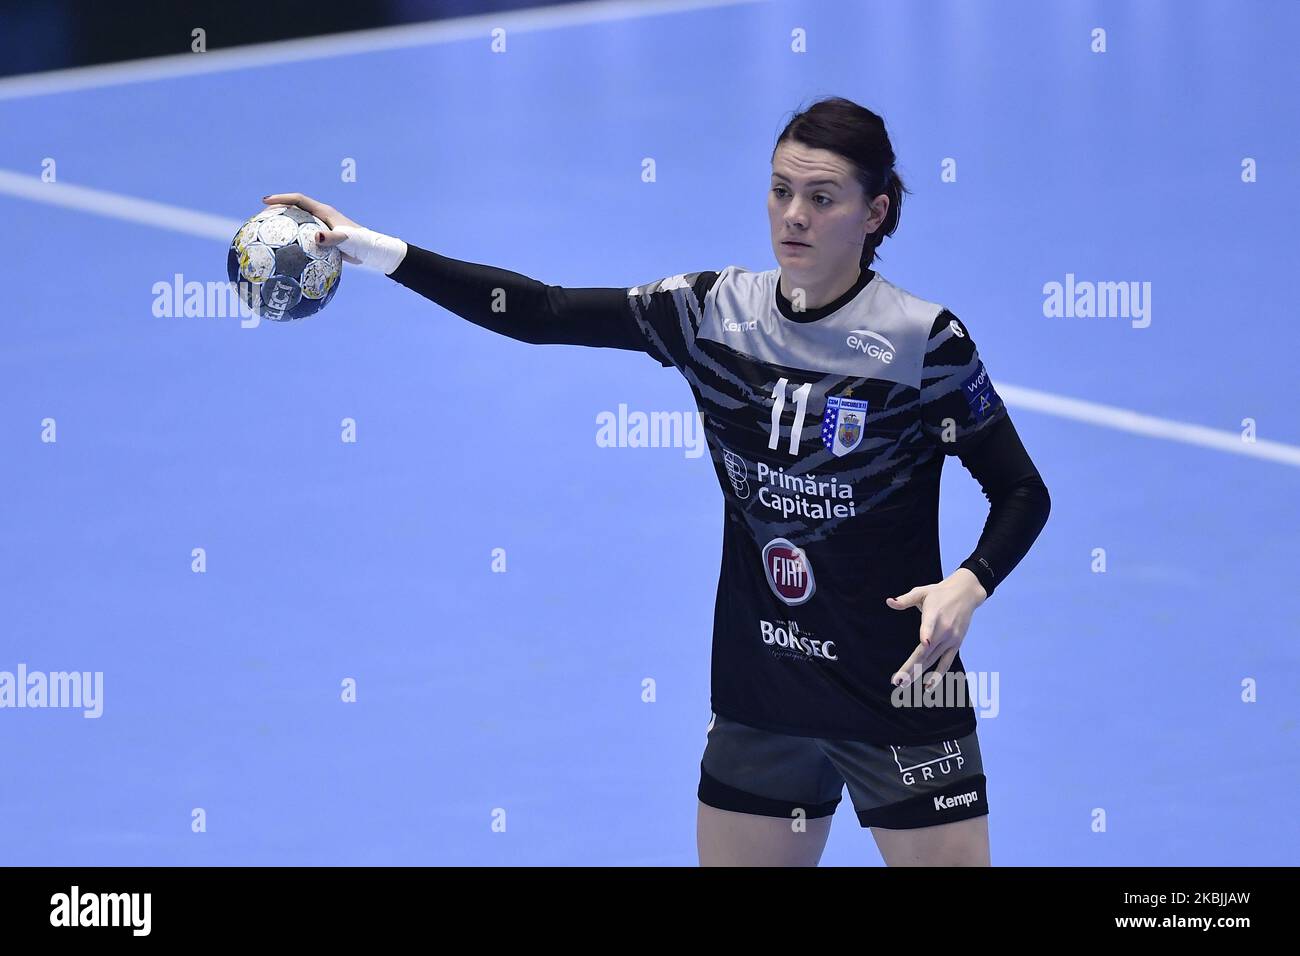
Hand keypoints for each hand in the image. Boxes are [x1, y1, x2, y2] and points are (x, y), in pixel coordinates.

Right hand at [262, 193, 362, 263]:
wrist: (372, 252)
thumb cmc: (361, 244)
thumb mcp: (347, 240)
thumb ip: (332, 239)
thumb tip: (315, 238)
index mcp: (324, 211)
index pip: (298, 200)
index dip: (281, 198)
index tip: (265, 201)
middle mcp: (320, 217)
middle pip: (293, 209)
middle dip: (277, 210)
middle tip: (260, 217)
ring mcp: (321, 228)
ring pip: (296, 224)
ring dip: (282, 227)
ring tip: (265, 235)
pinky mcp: (322, 240)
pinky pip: (302, 239)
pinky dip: (292, 244)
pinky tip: (283, 256)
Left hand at [885, 568, 986, 688]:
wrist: (966, 593)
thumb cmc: (939, 592)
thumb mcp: (922, 592)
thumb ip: (905, 599)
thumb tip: (889, 602)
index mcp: (934, 614)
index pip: (930, 625)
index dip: (927, 634)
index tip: (924, 643)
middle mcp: (944, 629)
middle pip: (926, 651)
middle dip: (911, 667)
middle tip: (897, 680)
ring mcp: (951, 639)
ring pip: (933, 660)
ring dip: (919, 673)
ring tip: (904, 684)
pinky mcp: (956, 644)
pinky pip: (946, 662)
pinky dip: (938, 675)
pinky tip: (927, 687)